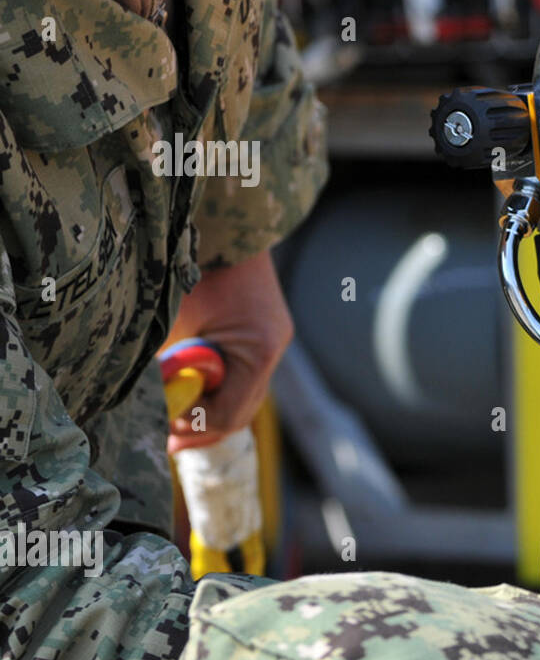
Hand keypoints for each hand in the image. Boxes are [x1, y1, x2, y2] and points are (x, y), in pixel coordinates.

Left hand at [163, 250, 292, 453]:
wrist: (224, 220)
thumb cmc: (194, 265)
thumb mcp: (172, 320)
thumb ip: (165, 366)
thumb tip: (146, 406)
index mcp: (257, 349)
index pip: (228, 414)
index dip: (194, 430)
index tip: (164, 436)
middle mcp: (273, 346)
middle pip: (243, 411)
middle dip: (204, 426)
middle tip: (168, 438)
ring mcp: (273, 338)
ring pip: (245, 394)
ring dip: (211, 406)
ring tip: (177, 415)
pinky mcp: (265, 330)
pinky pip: (244, 373)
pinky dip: (220, 385)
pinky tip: (194, 386)